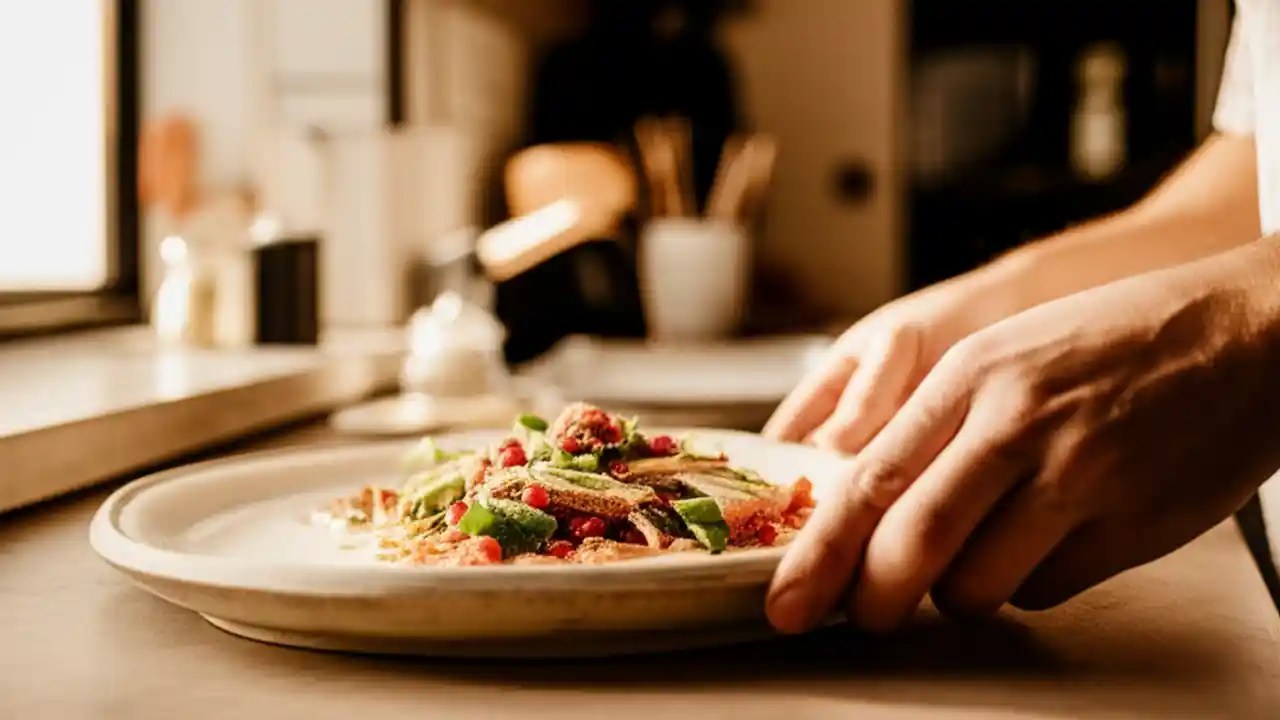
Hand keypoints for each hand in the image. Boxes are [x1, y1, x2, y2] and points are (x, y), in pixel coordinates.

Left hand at [767, 240, 1279, 633]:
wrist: (1248, 330)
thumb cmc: (1116, 339)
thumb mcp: (1005, 355)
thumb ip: (935, 428)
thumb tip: (869, 509)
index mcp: (972, 376)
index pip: (870, 482)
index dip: (819, 555)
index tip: (787, 600)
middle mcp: (1017, 423)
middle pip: (912, 545)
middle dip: (872, 600)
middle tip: (864, 617)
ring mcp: (1080, 476)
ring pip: (976, 584)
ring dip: (960, 593)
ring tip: (978, 559)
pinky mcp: (1132, 525)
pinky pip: (1046, 591)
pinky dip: (1028, 585)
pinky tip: (1049, 542)